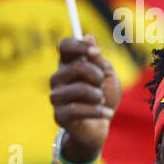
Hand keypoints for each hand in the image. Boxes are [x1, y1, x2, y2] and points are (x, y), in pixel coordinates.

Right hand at [50, 35, 119, 161]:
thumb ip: (98, 59)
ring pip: (79, 89)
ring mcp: (56, 97)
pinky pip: (79, 109)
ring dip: (97, 95)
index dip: (79, 46)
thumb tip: (88, 36)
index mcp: (68, 64)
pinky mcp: (59, 116)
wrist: (100, 127)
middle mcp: (57, 78)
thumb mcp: (106, 76)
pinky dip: (97, 111)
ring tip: (101, 100)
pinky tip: (106, 113)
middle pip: (76, 66)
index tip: (96, 53)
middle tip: (101, 84)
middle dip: (96, 74)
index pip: (65, 46)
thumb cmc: (102, 98)